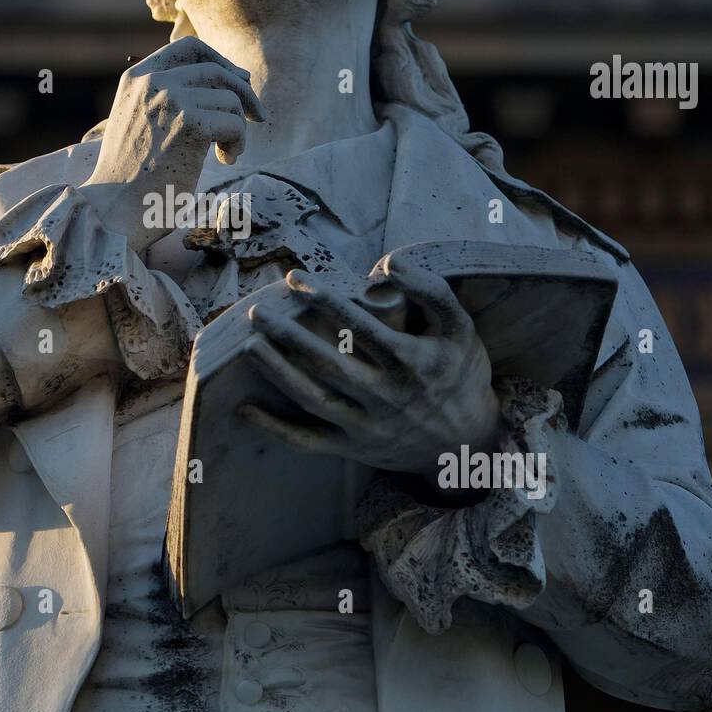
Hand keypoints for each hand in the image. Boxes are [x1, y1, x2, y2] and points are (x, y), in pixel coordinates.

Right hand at [79, 36, 262, 254]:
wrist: (113, 209)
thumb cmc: (130, 177)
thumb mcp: (139, 123)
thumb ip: (165, 99)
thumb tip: (222, 84)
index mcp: (136, 78)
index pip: (188, 48)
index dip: (220, 61)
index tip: (239, 80)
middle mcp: (152, 81)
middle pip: (217, 71)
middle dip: (244, 93)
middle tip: (257, 116)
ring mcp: (170, 99)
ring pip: (230, 100)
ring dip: (237, 128)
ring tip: (224, 153)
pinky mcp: (189, 123)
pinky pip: (235, 124)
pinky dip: (237, 144)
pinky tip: (224, 160)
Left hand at [239, 266, 499, 488]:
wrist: (467, 443)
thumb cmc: (460, 373)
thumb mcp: (460, 328)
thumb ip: (430, 290)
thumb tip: (388, 263)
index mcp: (412, 363)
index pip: (358, 327)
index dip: (322, 300)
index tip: (293, 280)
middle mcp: (387, 398)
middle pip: (328, 364)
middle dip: (288, 336)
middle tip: (256, 312)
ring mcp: (368, 427)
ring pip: (314, 400)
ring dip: (277, 373)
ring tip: (248, 345)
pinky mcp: (354, 449)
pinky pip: (309, 442)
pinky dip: (276, 429)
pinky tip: (245, 409)